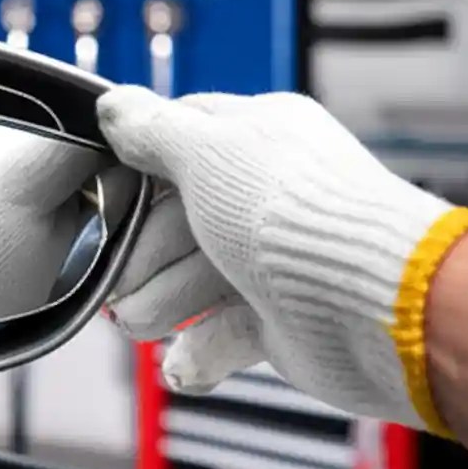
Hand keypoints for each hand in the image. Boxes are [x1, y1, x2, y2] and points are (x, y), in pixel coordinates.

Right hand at [96, 85, 467, 433]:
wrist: (366, 306)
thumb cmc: (294, 217)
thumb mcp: (204, 153)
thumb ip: (151, 129)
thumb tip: (112, 105)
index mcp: (255, 139)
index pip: (178, 139)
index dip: (134, 167)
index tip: (101, 194)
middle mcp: (264, 195)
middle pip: (175, 219)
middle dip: (141, 256)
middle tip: (117, 280)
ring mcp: (271, 257)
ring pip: (193, 279)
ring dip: (161, 305)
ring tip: (141, 323)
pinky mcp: (279, 315)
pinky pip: (223, 331)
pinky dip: (198, 350)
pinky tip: (180, 363)